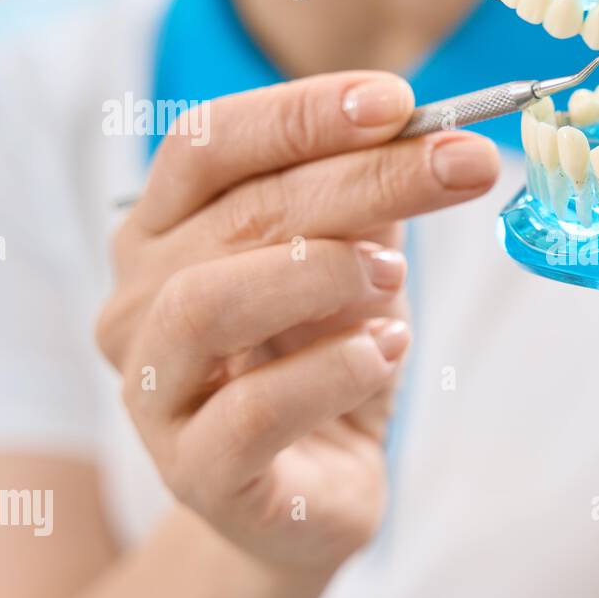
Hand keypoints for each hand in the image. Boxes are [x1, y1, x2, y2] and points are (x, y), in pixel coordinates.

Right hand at [96, 72, 499, 569]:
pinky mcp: (194, 471)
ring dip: (322, 273)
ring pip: (209, 303)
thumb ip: (368, 203)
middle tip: (461, 164)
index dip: (300, 114)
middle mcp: (137, 301)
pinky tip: (384, 354)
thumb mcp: (354, 267)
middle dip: (362, 178)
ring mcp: (154, 391)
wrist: (316, 495)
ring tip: (393, 277)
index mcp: (164, 233)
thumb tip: (425, 131)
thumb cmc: (326, 365)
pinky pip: (253, 411)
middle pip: (237, 213)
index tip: (398, 102)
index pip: (208, 145)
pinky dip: (334, 370)